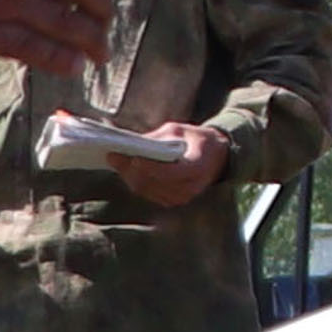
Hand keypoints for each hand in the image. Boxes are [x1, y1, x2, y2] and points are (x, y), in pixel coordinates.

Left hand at [101, 133, 231, 209]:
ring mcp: (183, 197)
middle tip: (113, 156)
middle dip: (131, 170)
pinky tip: (126, 171)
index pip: (169, 172)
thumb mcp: (179, 130)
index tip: (131, 157)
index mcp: (197, 167)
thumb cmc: (197, 139)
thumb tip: (132, 142)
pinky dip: (136, 182)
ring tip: (116, 161)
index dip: (149, 166)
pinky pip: (150, 194)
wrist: (218, 157)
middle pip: (154, 183)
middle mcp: (191, 187)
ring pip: (149, 191)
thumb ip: (158, 137)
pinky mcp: (175, 201)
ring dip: (130, 177)